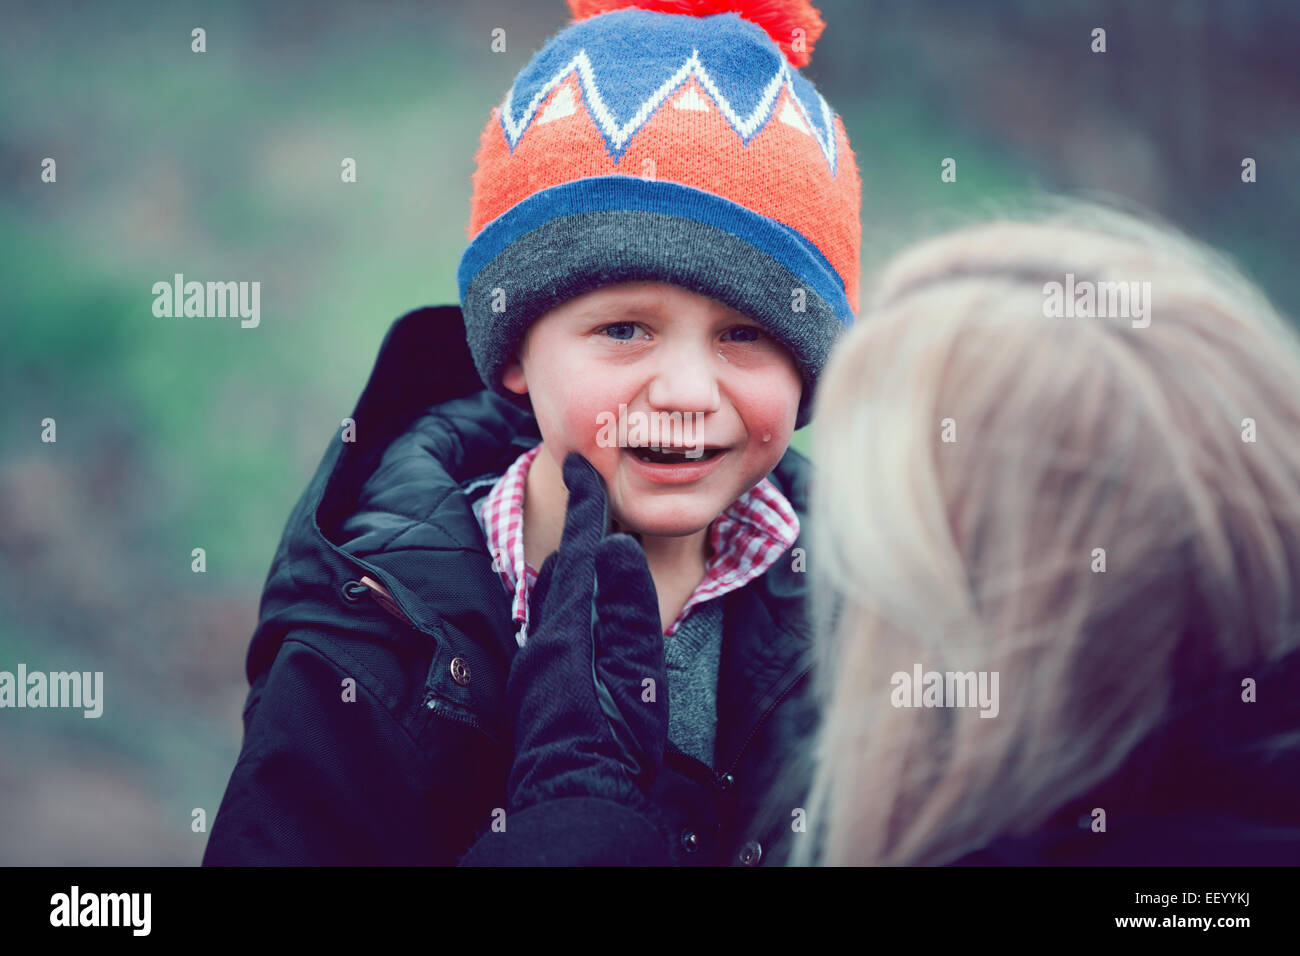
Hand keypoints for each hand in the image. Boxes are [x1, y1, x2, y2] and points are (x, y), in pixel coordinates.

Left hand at [503, 451, 668, 815]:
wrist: (577, 799)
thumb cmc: (614, 739)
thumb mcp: (633, 668)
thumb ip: (626, 607)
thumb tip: (613, 547)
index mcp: (567, 626)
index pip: (576, 549)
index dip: (581, 506)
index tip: (579, 464)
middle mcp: (543, 639)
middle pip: (560, 572)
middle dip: (577, 536)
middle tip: (594, 502)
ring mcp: (535, 666)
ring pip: (554, 603)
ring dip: (575, 575)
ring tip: (598, 556)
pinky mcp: (538, 690)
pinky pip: (554, 629)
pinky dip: (571, 608)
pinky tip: (588, 621)